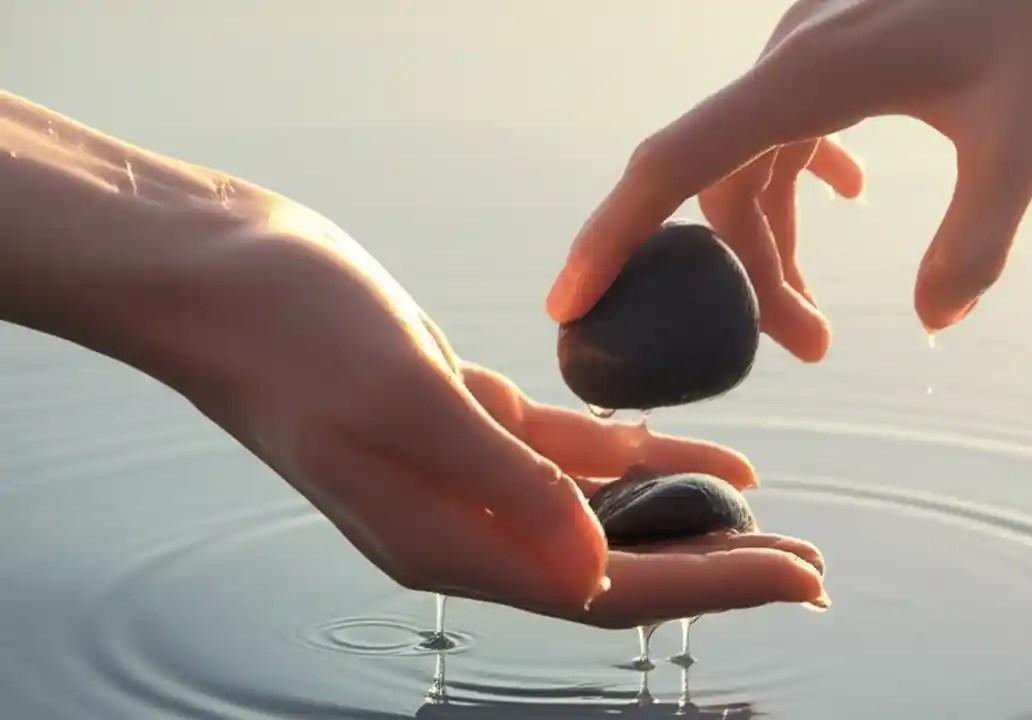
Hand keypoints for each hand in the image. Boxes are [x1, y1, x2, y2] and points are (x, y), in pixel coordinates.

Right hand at [0, 93, 827, 627]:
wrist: (220, 277)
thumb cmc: (292, 334)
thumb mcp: (405, 399)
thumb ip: (506, 483)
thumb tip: (594, 563)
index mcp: (446, 541)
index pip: (605, 586)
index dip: (711, 585)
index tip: (793, 576)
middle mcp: (460, 524)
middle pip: (614, 564)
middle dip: (716, 566)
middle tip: (808, 566)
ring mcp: (463, 476)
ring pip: (598, 512)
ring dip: (682, 511)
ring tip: (766, 511)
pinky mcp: (464, 423)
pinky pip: (564, 453)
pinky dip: (627, 452)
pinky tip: (680, 447)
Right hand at [546, 0, 1031, 359]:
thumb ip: (977, 234)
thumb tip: (935, 319)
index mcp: (812, 72)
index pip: (677, 161)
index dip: (610, 236)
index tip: (570, 303)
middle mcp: (794, 55)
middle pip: (718, 182)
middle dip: (742, 278)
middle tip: (811, 347)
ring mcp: (813, 47)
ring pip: (752, 162)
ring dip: (774, 242)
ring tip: (823, 314)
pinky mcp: (844, 45)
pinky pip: (786, 126)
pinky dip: (799, 181)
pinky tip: (853, 195)